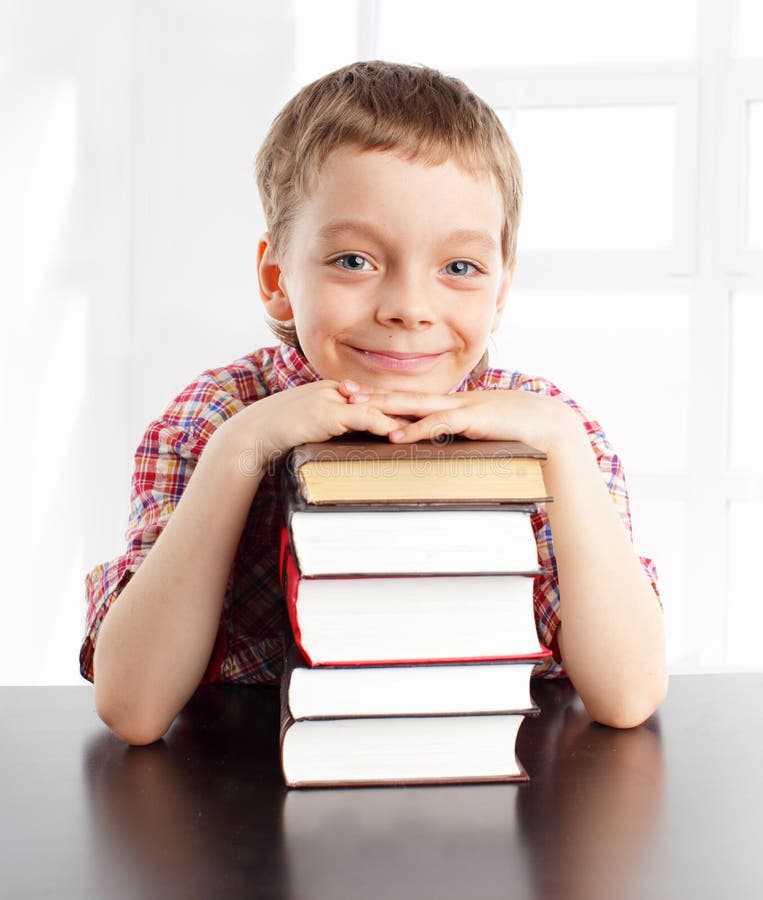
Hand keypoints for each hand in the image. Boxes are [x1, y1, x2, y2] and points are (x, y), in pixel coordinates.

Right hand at [212, 379, 412, 471]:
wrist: (256, 432)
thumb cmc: (281, 430)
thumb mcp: (314, 422)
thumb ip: (336, 422)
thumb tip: (357, 429)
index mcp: (337, 392)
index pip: (376, 397)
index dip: (401, 403)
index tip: (424, 411)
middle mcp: (338, 391)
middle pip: (383, 397)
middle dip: (411, 405)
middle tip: (439, 411)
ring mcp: (334, 400)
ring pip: (377, 406)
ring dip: (404, 415)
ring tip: (428, 424)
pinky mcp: (329, 414)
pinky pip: (362, 418)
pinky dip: (381, 424)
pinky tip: (397, 432)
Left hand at [347, 387, 583, 456]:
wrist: (549, 426)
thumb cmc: (518, 430)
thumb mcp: (481, 431)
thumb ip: (461, 434)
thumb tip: (442, 444)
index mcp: (453, 404)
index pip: (411, 398)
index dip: (383, 395)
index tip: (356, 395)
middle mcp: (452, 401)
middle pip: (404, 395)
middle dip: (371, 394)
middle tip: (341, 392)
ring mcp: (461, 408)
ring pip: (414, 405)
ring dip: (384, 406)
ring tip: (356, 409)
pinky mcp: (472, 420)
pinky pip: (438, 424)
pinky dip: (415, 429)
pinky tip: (395, 435)